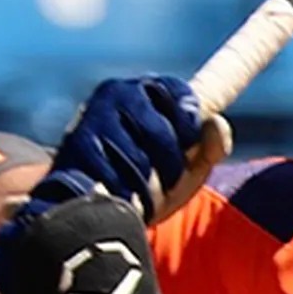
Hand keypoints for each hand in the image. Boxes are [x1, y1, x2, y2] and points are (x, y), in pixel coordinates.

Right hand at [38, 75, 220, 225]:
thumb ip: (211, 145)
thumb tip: (216, 124)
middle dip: (170, 165)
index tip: (187, 146)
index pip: (181, 95)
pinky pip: (113, 177)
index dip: (190, 128)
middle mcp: (117, 92)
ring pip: (138, 159)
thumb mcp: (189, 165)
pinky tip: (119, 194)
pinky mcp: (76, 147)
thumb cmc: (150, 178)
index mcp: (147, 88)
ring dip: (147, 186)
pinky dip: (124, 194)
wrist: (95, 205)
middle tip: (166, 178)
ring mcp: (93, 118)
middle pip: (162, 132)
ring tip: (141, 189)